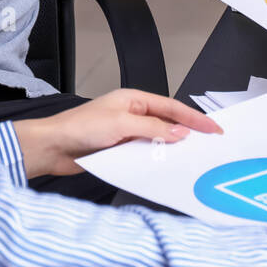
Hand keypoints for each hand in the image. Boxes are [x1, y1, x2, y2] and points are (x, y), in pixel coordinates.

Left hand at [12, 89, 221, 178]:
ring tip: (194, 157)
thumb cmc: (81, 127)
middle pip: (167, 122)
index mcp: (134, 99)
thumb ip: (153, 128)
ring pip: (158, 139)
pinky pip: (145, 153)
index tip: (213, 128)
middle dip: (189, 132)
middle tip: (210, 144)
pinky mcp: (120, 149)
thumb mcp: (122, 124)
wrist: (53, 147)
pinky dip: (157, 158)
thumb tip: (181, 132)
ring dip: (173, 148)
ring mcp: (126, 133)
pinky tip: (167, 166)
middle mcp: (132, 114)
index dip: (194, 118)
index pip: (171, 107)